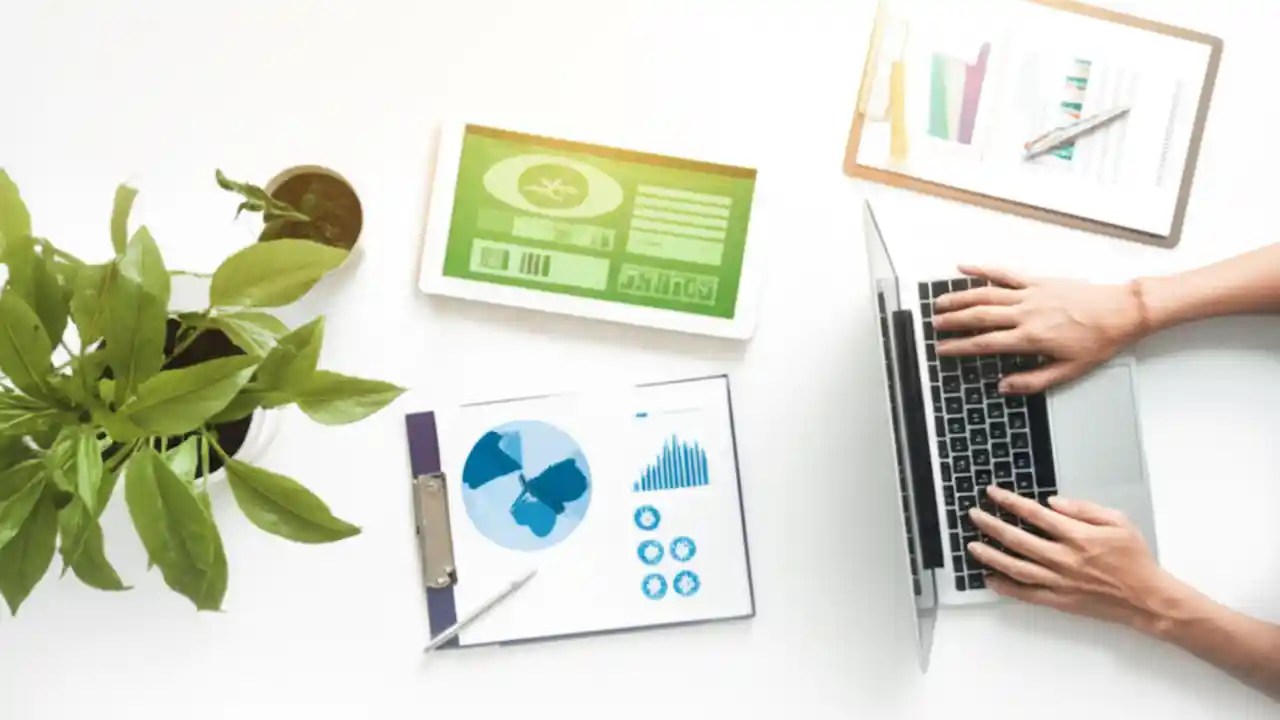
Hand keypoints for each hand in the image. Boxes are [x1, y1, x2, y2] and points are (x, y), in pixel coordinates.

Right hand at [933, 265, 1145, 393]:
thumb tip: (1004, 385)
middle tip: (934, 326)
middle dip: (952, 321)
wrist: (1122, 312)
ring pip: (985, 294)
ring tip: (940, 302)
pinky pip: (1005, 274)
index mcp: (1031, 338)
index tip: (943, 349)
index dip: (960, 347)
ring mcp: (1030, 294)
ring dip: (959, 298)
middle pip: (979, 316)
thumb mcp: (1069, 371)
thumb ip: (1033, 380)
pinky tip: (964, 267)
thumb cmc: (1099, 341)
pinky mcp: (1037, 281)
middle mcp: (1026, 314)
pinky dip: (983, 269)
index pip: (985, 343)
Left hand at [966, 486, 1176, 631]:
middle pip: (1018, 539)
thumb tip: (1054, 502)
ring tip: (972, 546)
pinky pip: (1026, 594)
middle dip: (991, 525)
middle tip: (973, 515)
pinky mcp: (1060, 601)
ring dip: (991, 555)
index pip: (1035, 514)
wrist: (1148, 599)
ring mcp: (1060, 581)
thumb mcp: (1119, 522)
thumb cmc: (1135, 558)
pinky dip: (1006, 587)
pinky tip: (989, 579)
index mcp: (1078, 536)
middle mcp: (1064, 558)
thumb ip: (1085, 509)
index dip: (1010, 502)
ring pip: (1016, 567)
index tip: (992, 494)